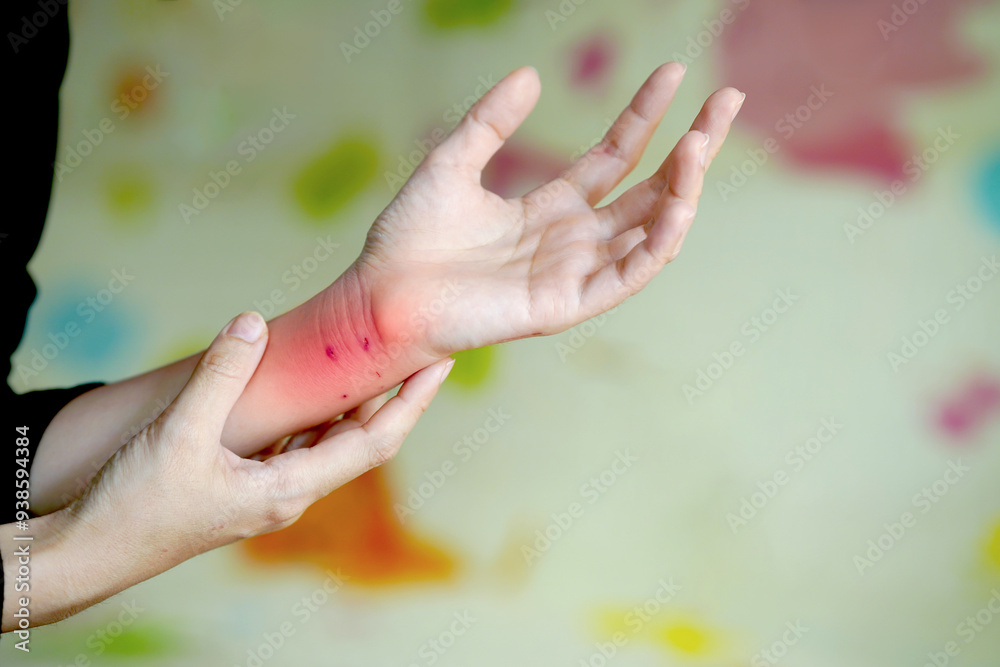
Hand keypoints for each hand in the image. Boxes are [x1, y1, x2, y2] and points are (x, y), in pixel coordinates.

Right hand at [10, 313, 450, 627]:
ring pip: (326, 445)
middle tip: (417, 352)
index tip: (441, 364)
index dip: (412, 402)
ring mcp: (268, 495)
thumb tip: (253, 321)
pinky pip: (294, 447)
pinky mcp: (244, 488)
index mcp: (289, 490)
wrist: (89, 554)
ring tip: (372, 362)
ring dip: (351, 406)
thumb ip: (221, 373)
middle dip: (393, 398)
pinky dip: (309, 416)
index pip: (374, 442)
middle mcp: (289, 496)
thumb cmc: (135, 504)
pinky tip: (303, 390)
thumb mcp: (180, 432)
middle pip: (359, 441)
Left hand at [355, 64, 743, 357]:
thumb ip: (490, 121)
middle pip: (649, 191)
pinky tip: (679, 201)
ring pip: (650, 231)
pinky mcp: (565, 305)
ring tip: (702, 142)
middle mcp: (571, 240)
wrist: (381, 295)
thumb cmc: (407, 240)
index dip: (646, 115)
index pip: (616, 157)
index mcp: (549, 208)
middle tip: (729, 100)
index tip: (672, 71)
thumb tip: (531, 73)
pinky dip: (658, 242)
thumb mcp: (451, 163)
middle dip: (693, 148)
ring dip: (682, 189)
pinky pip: (628, 275)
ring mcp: (572, 273)